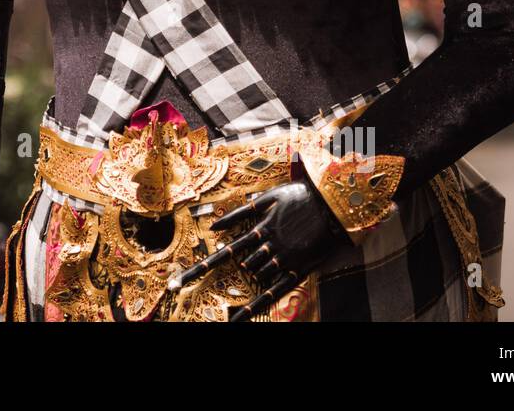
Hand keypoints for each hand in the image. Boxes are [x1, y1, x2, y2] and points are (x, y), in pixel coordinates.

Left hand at [209, 181, 349, 321]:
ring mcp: (284, 260)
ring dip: (256, 270)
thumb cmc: (301, 196)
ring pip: (259, 273)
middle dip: (236, 264)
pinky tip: (243, 316)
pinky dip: (259, 303)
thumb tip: (215, 224)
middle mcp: (269, 247)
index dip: (203, 266)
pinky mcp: (298, 270)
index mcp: (260, 228)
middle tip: (218, 268)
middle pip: (244, 263)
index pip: (227, 250)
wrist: (334, 205)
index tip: (180, 280)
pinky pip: (276, 291)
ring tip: (270, 255)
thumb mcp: (270, 197)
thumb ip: (242, 212)